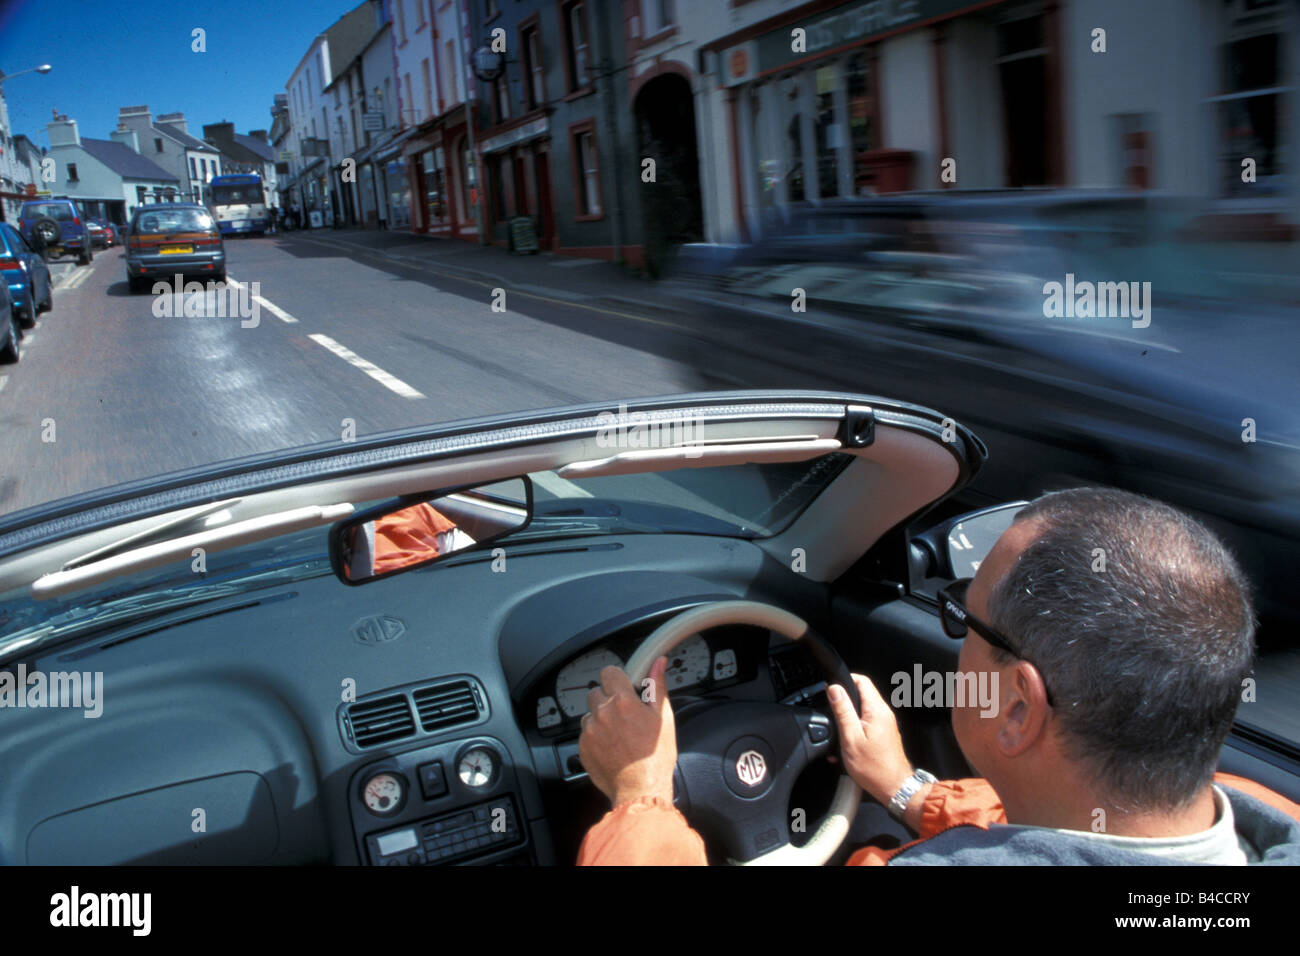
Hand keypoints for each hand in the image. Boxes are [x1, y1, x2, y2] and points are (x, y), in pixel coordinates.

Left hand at [578, 656, 675, 806]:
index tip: (623, 687)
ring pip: (590, 714)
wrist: (640, 789)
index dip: (617, 678)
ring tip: (618, 733)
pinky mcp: (583, 748)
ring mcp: (590, 731)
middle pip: (596, 692)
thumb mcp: (663, 717)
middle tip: (623, 714)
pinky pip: (585, 734)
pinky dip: (595, 737)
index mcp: (622, 702)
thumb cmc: (655, 757)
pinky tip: (612, 747)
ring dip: (600, 718)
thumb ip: (657, 686)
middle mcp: (602, 713)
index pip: (609, 672)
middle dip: (608, 698)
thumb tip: (658, 663)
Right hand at [826, 673, 914, 806]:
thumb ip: (843, 711)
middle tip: (831, 713)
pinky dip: (854, 728)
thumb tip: (834, 689)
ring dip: (848, 717)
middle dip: (844, 701)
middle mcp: (884, 714)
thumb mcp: (851, 738)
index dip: (844, 681)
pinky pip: (866, 723)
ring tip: (838, 733)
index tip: (830, 690)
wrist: (894, 788)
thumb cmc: (874, 768)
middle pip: (862, 694)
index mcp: (876, 710)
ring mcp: (885, 724)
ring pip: (862, 710)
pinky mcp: (884, 734)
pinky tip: (847, 742)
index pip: (862, 681)